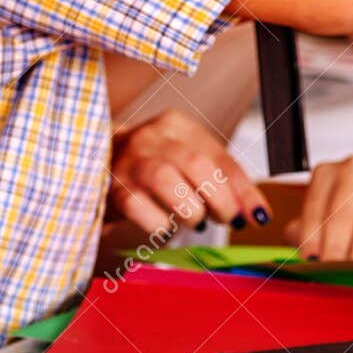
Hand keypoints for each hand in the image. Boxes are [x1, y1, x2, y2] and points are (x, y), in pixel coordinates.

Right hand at [107, 109, 270, 234]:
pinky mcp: (111, 188)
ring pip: (168, 181)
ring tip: (194, 221)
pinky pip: (139, 208)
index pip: (220, 157)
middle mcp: (151, 137)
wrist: (96, 165)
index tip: (256, 216)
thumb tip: (255, 214)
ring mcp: (128, 161)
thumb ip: (221, 182)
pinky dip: (159, 223)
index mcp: (176, 126)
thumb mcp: (186, 162)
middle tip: (226, 219)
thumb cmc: (150, 166)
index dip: (244, 190)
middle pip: (197, 165)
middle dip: (220, 200)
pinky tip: (164, 226)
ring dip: (190, 210)